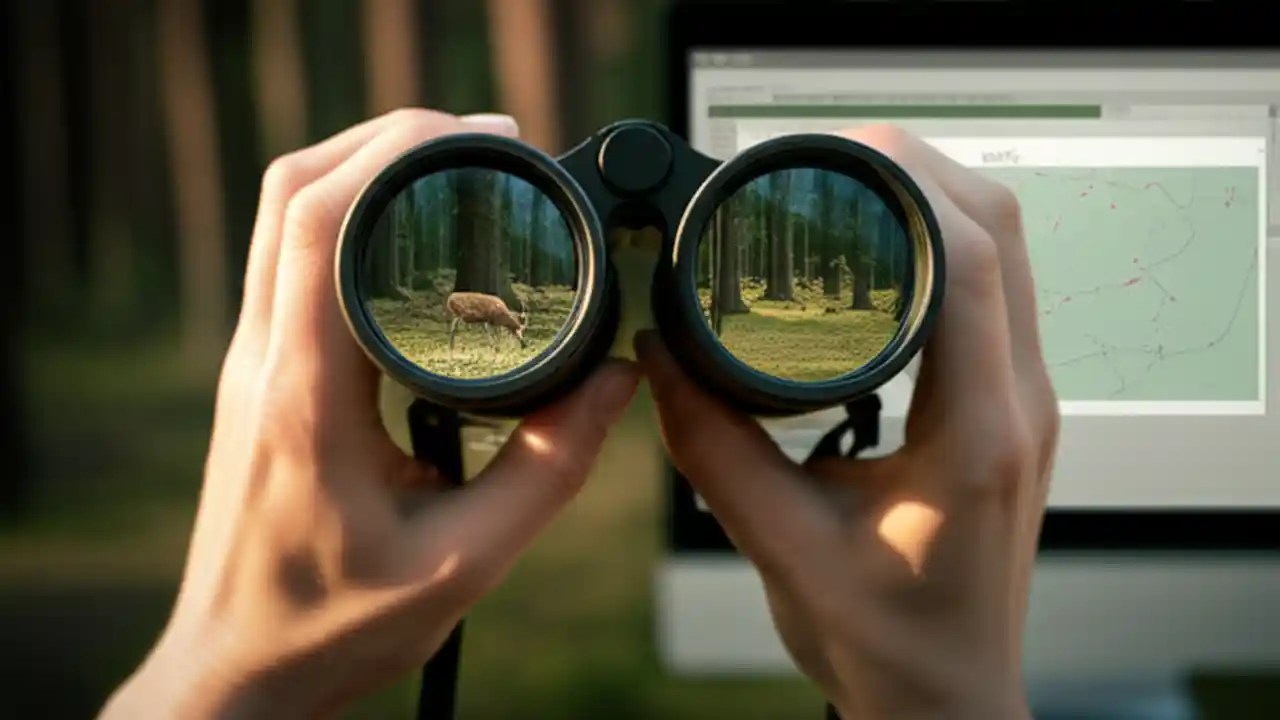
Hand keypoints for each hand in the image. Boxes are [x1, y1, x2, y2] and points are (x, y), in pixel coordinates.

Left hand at [98, 109, 639, 718]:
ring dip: (359, 167)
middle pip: (291, 189)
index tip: (487, 140)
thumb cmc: (333, 626)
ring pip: (280, 215)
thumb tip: (616, 386)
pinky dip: (344, 214)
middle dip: (386, 137)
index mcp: (306, 395)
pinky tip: (410, 235)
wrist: (238, 670)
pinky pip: (287, 257)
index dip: (397, 152)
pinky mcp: (260, 377)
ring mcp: (252, 364)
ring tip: (455, 167)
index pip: (319, 220)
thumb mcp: (465, 563)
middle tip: (484, 141)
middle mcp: (263, 361)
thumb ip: (550, 472)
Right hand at [637, 124, 1057, 718]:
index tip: (829, 157)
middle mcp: (1019, 404)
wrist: (946, 700)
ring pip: (1006, 252)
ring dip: (934, 198)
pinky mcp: (1008, 406)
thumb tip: (655, 359)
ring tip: (846, 184)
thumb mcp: (783, 548)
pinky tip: (879, 250)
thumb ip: (713, 448)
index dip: (906, 186)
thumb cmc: (885, 643)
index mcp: (978, 434)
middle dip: (918, 168)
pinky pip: (992, 290)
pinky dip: (941, 243)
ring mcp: (1023, 402)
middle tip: (826, 155)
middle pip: (1000, 231)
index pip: (969, 265)